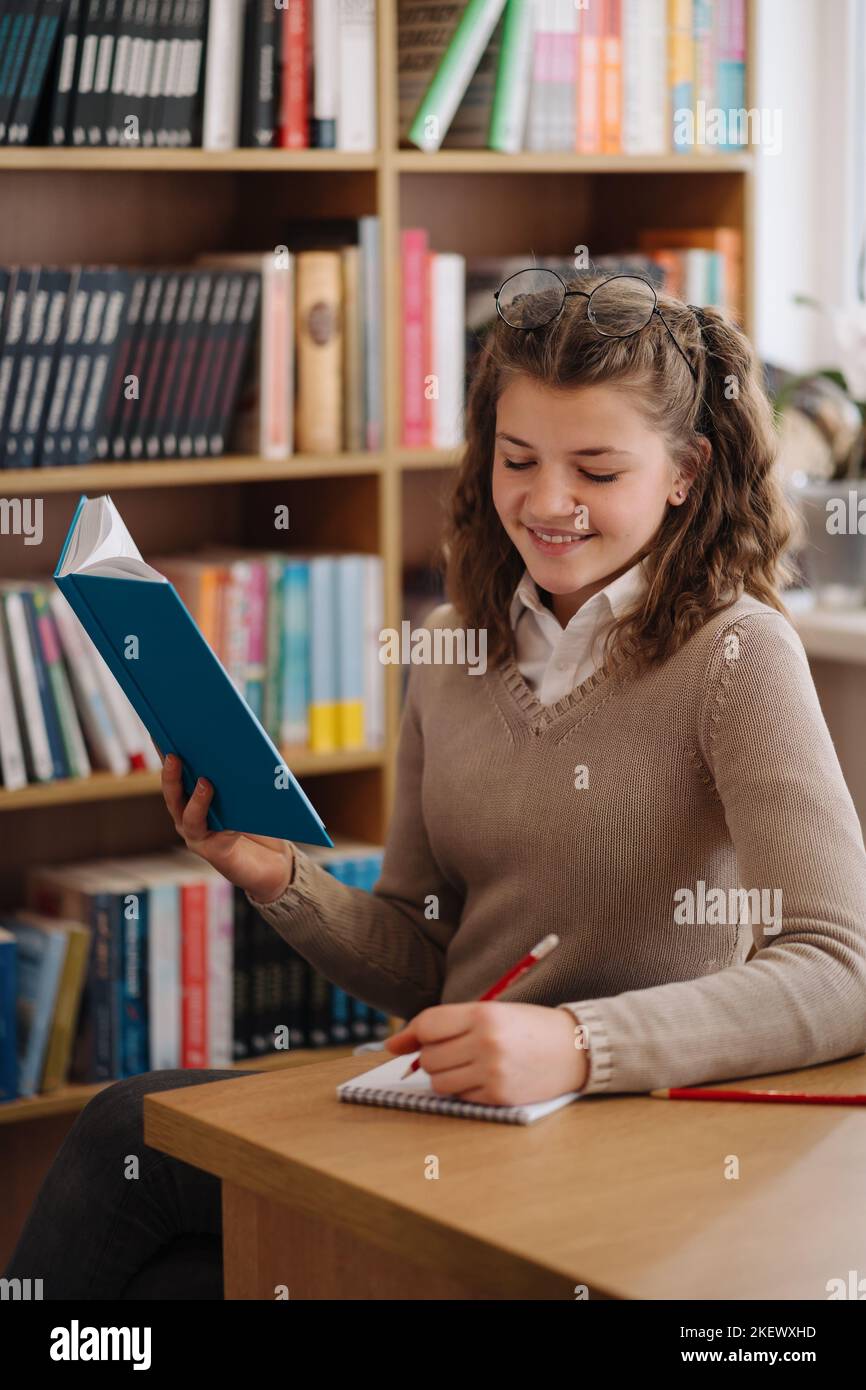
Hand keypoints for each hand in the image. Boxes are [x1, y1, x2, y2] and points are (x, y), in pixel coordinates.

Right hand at [161, 753, 294, 904]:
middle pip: (173, 793)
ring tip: (206, 782)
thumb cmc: (254, 818)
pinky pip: (218, 836)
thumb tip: (236, 744)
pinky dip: (228, 824)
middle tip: (175, 755)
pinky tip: (237, 814)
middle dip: (172, 774)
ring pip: (190, 817)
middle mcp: (186, 815)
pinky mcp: (215, 852)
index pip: (174, 771)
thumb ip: (235, 773)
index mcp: (188, 795)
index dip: (163, 752)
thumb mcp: (244, 790)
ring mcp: (196, 836)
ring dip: (197, 799)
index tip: (159, 732)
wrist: (268, 860)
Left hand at [384, 1001, 588, 1104]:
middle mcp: (486, 1042)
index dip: (409, 1035)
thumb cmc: (530, 1027)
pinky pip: (460, 1098)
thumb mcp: (493, 1012)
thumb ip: (447, 1024)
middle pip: (428, 1057)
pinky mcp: (499, 1097)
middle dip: (430, 1057)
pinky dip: (463, 1090)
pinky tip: (482, 1078)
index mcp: (484, 1013)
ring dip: (444, 1076)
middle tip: (450, 1051)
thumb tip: (394, 1045)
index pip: (427, 1025)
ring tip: (466, 1065)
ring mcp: (493, 1072)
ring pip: (438, 1082)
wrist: (577, 1048)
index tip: (397, 1044)